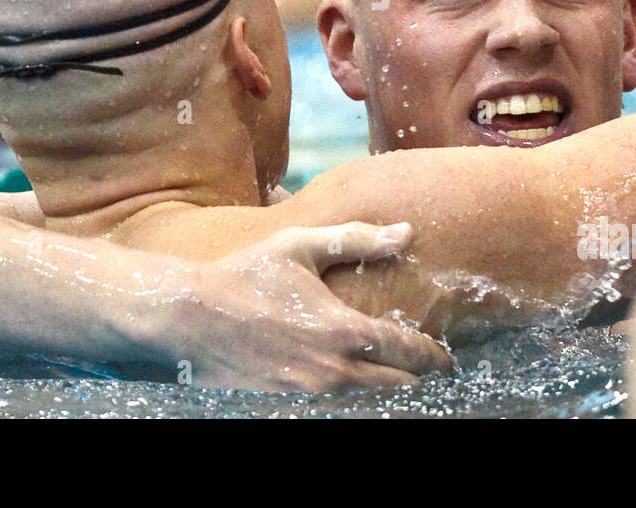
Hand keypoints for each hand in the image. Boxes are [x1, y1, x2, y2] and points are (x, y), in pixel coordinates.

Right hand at [163, 222, 451, 391]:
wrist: (188, 319)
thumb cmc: (245, 274)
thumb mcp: (300, 245)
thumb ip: (357, 240)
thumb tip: (406, 233)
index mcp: (344, 331)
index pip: (409, 352)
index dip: (434, 356)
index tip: (447, 357)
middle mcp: (334, 369)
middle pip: (398, 386)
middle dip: (416, 376)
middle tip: (428, 368)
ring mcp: (311, 391)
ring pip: (368, 399)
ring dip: (385, 387)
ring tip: (394, 372)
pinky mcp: (289, 400)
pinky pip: (335, 402)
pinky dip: (353, 392)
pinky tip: (352, 376)